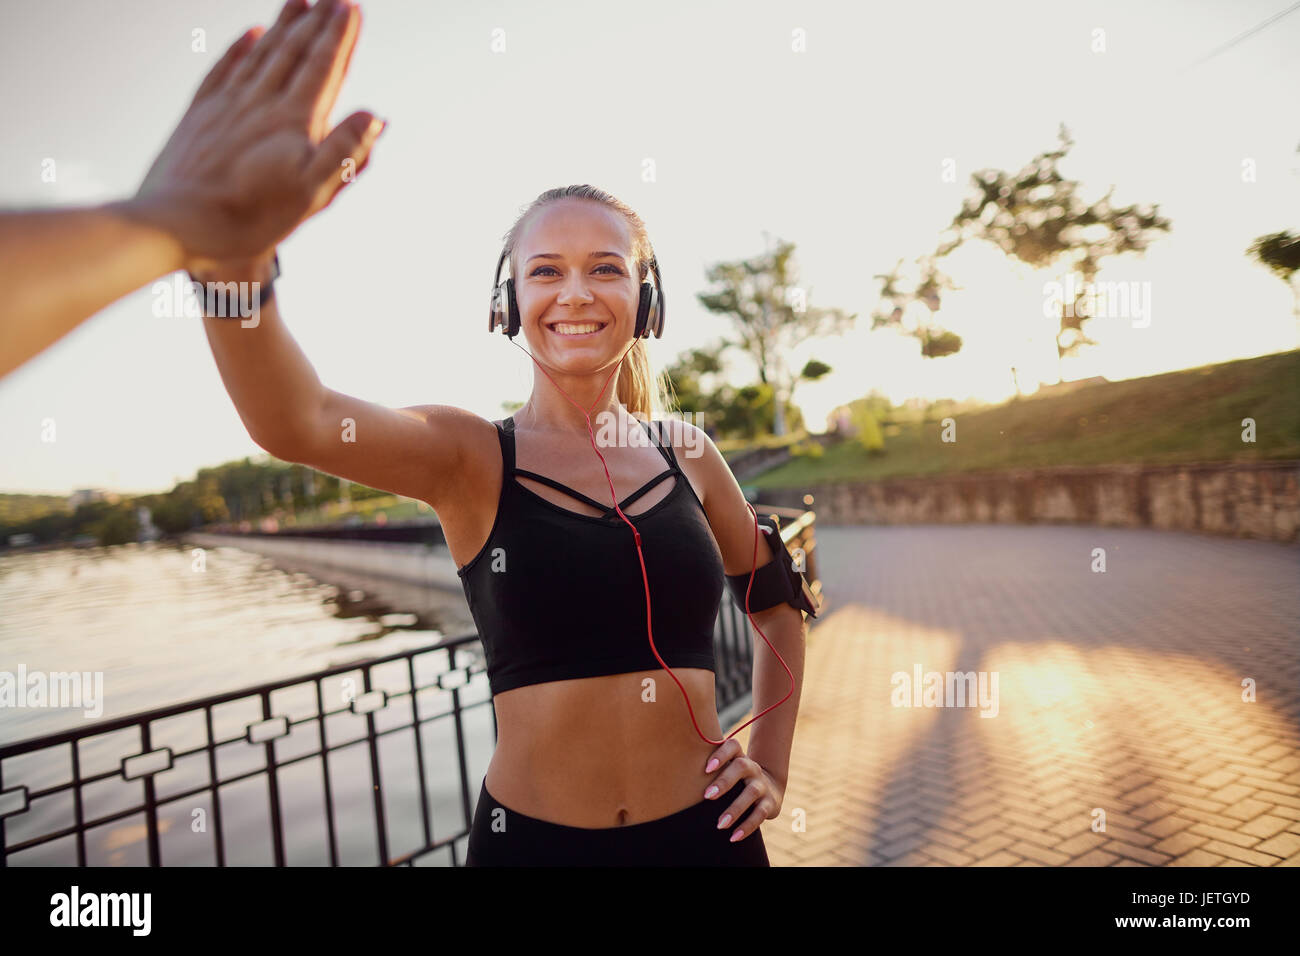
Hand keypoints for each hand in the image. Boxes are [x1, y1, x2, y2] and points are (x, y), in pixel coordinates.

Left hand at [124, 0, 383, 273]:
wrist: (173, 224)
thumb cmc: (247, 218)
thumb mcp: (310, 195)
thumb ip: (344, 152)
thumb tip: (374, 116)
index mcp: (291, 121)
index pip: (322, 68)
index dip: (340, 37)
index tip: (352, 8)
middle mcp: (259, 103)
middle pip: (294, 52)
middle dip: (318, 23)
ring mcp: (225, 105)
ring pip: (261, 53)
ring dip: (284, 25)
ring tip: (301, 1)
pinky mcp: (199, 115)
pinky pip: (223, 69)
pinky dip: (240, 48)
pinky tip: (251, 34)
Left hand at [702, 738, 784, 842]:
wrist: (769, 786)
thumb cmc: (735, 777)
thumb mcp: (726, 768)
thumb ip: (706, 767)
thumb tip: (670, 769)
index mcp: (739, 756)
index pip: (732, 747)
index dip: (720, 754)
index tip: (706, 768)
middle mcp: (752, 767)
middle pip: (741, 767)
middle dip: (724, 781)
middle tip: (707, 796)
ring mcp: (761, 784)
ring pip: (750, 793)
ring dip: (735, 809)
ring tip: (720, 824)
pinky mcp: (769, 802)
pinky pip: (760, 814)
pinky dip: (747, 826)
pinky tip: (734, 837)